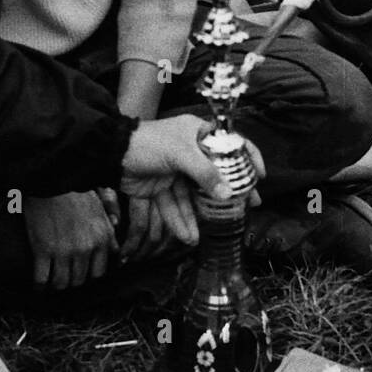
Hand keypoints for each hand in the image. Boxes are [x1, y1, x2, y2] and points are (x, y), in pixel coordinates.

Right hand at [24, 191, 118, 289]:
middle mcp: (86, 248)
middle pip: (80, 280)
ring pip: (62, 283)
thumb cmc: (75, 191)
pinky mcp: (43, 250)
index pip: (99, 272)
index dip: (89, 275)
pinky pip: (41, 280)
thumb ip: (109, 232)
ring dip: (56, 285)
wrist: (50, 180)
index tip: (81, 274)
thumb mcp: (100, 209)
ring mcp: (64, 251)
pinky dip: (39, 286)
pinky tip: (38, 286)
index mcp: (101, 238)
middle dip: (72, 281)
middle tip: (64, 277)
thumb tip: (115, 251)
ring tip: (51, 282)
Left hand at [120, 114, 265, 260]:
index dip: (247, 158)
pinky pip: (172, 206)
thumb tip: (227, 194)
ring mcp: (175, 171)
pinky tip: (185, 236)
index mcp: (198, 133)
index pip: (230, 143)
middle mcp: (189, 152)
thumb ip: (206, 174)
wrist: (112, 153)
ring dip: (194, 218)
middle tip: (245, 210)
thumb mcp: (182, 154)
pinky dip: (177, 221)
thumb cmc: (149, 143)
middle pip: (213, 176)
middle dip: (225, 197)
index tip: (259, 177)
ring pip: (190, 197)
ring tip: (200, 238)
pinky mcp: (160, 186)